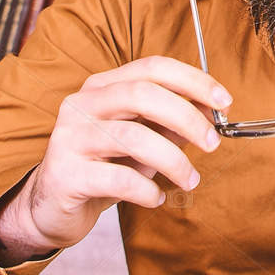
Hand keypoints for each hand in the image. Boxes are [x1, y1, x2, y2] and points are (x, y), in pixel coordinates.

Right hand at [0, 57, 229, 263]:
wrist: (49, 207)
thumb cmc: (102, 167)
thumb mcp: (138, 140)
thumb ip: (167, 124)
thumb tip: (209, 115)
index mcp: (102, 86)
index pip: (152, 67)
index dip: (193, 80)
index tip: (224, 100)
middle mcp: (82, 104)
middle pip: (143, 95)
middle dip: (187, 117)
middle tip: (212, 143)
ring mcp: (70, 137)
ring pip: (134, 137)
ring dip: (174, 160)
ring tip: (190, 179)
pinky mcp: (65, 174)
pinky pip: (119, 178)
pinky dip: (147, 190)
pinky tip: (156, 198)